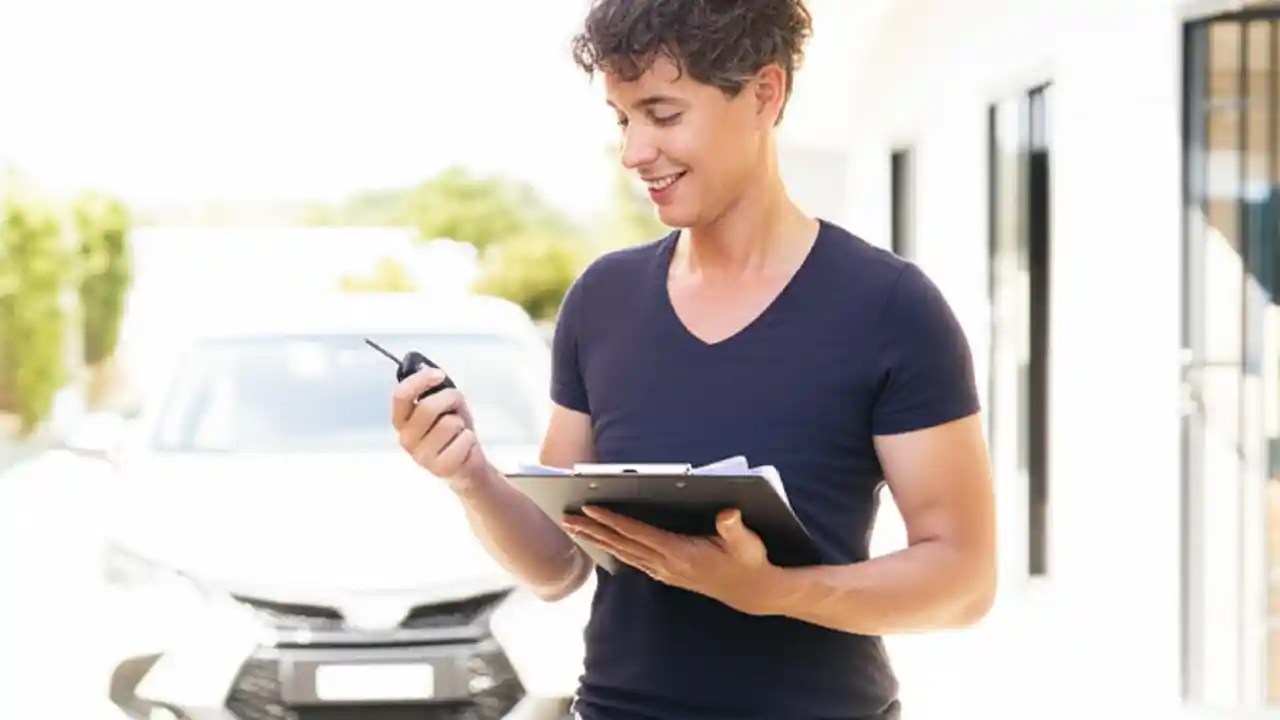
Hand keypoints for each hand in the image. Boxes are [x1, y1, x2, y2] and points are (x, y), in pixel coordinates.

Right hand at [391, 367, 488, 492]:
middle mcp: (405, 439)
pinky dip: (469, 439)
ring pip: (449, 423)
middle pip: (427, 407)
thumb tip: (429, 369)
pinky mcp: (440, 468)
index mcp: (402, 420)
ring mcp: (421, 457)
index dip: (419, 381)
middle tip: (456, 405)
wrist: (466, 463)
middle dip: (449, 400)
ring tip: (459, 431)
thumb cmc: (452, 430)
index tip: (438, 374)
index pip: (401, 396)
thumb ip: (434, 389)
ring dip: (460, 422)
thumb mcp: (442, 405)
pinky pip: (463, 440)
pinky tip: (464, 446)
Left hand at [562, 506, 781, 615]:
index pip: (638, 533)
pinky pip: (634, 561)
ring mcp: (666, 572)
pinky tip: (604, 546)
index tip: (590, 509)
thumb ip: (735, 528)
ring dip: (598, 541)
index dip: (613, 520)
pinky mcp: (668, 574)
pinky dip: (615, 551)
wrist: (753, 592)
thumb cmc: (749, 562)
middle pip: (622, 545)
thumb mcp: (748, 543)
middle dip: (593, 531)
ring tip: (575, 530)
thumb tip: (727, 513)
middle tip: (566, 519)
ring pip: (624, 554)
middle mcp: (667, 564)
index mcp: (681, 553)